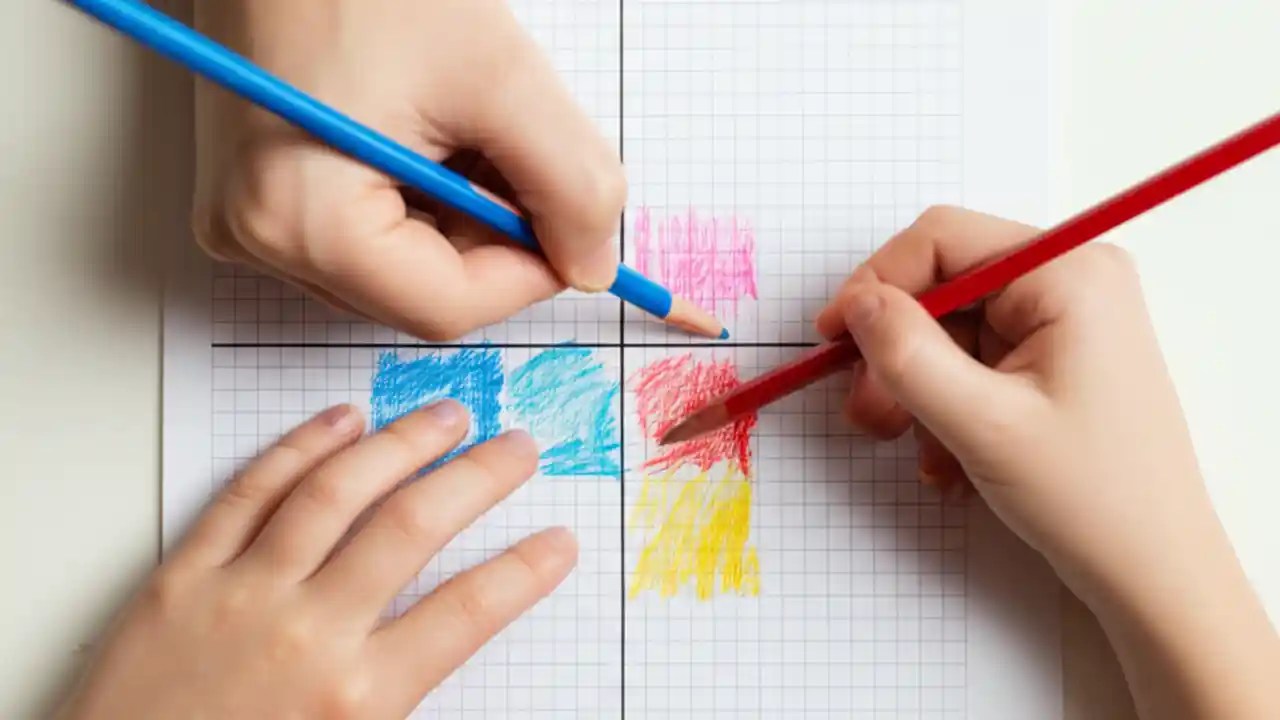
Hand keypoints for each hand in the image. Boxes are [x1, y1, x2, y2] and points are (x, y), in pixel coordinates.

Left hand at [56, 403, 575, 718]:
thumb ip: (396, 692)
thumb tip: (449, 632)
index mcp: (358, 700)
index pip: (469, 612)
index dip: (525, 570)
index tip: (558, 540)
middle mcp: (308, 635)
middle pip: (413, 528)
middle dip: (479, 478)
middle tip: (517, 448)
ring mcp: (242, 595)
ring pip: (336, 492)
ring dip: (402, 443)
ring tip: (446, 416)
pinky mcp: (182, 576)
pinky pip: (250, 493)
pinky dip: (301, 447)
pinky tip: (342, 421)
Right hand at [192, 0, 625, 339]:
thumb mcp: (499, 77)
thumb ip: (570, 184)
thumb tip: (594, 266)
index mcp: (301, 222)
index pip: (447, 308)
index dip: (530, 273)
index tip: (572, 222)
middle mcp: (257, 240)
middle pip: (419, 293)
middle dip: (491, 238)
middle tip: (515, 152)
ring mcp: (246, 222)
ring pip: (397, 268)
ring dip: (458, 217)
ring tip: (462, 125)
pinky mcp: (254, 197)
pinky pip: (361, 235)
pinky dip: (417, 200)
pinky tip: (426, 132)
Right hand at [816, 205, 1200, 580]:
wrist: (1154, 571)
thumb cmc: (1091, 497)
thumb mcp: (982, 424)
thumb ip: (907, 355)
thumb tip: (856, 305)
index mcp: (1069, 273)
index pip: (942, 239)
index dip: (876, 283)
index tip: (833, 341)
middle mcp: (1069, 280)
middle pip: (942, 285)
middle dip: (896, 350)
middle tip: (868, 412)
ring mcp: (1064, 320)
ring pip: (949, 329)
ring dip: (916, 388)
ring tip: (917, 448)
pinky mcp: (1054, 358)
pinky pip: (972, 361)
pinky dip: (944, 404)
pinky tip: (946, 458)